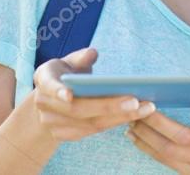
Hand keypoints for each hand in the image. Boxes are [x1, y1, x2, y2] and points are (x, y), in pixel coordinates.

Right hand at [33, 47, 154, 142]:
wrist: (50, 99)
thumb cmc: (66, 73)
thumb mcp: (70, 60)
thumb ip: (80, 58)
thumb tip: (92, 54)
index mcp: (43, 79)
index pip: (49, 86)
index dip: (58, 91)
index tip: (69, 95)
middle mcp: (44, 104)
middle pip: (77, 109)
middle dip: (108, 106)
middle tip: (137, 101)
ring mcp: (52, 123)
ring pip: (89, 123)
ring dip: (119, 117)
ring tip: (145, 108)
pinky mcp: (64, 135)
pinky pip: (92, 131)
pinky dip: (115, 123)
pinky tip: (136, 116)